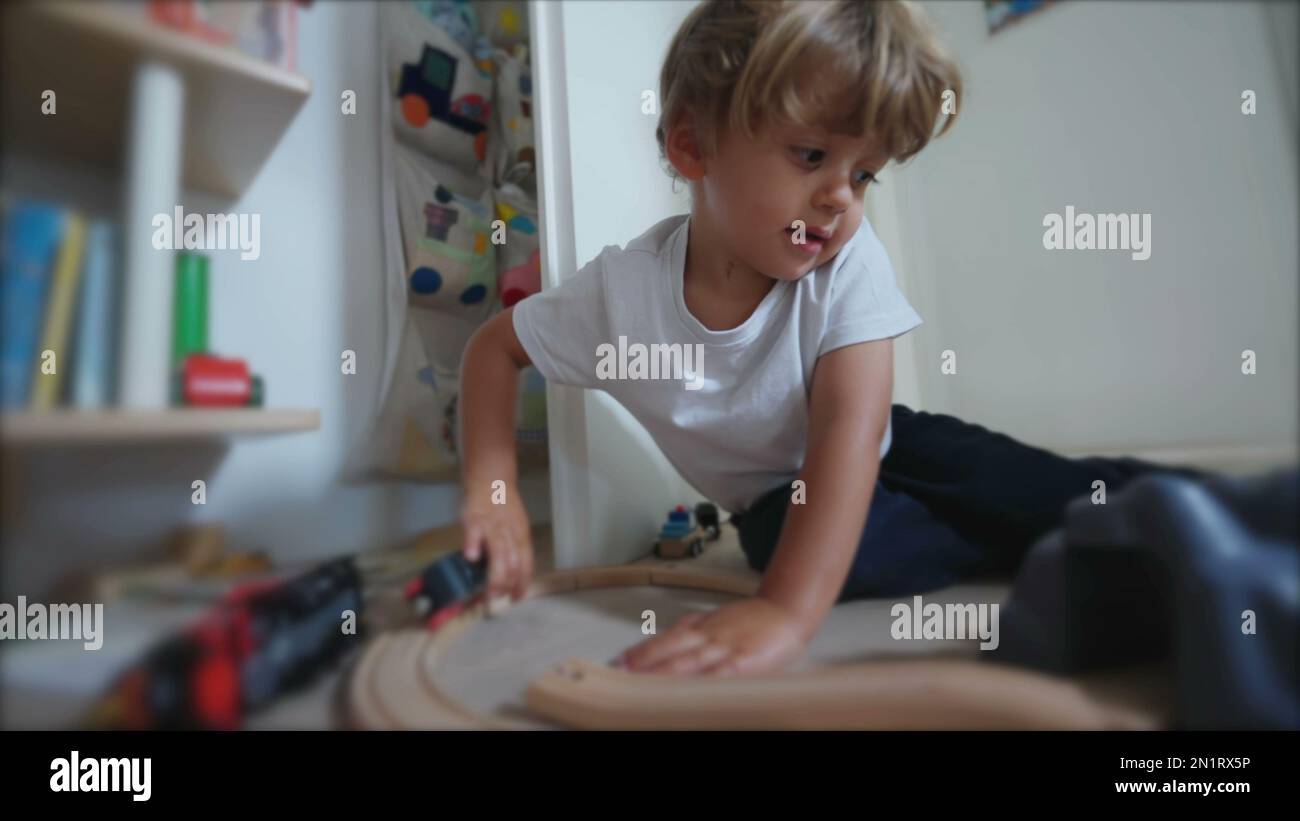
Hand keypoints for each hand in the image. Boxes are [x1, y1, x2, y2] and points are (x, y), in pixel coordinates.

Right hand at [460, 485, 533, 601]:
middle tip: (497, 597)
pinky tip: (470, 558)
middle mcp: (509, 533)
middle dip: (507, 584)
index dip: (522, 583)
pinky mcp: (474, 519)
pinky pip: (474, 533)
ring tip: (489, 592)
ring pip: (498, 553)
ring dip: (494, 575)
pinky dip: (473, 545)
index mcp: (521, 537)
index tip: (516, 598)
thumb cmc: (504, 508)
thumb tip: (509, 577)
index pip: (526, 564)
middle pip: (513, 562)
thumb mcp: (516, 528)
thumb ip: (513, 550)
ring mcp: (492, 526)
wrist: (492, 481)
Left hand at [615, 597, 808, 675]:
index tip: (620, 661)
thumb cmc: (751, 621)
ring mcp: (725, 647)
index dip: (642, 650)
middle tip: (621, 671)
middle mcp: (707, 635)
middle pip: (670, 648)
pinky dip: (703, 681)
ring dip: (664, 672)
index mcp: (699, 626)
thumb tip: (657, 644)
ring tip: (643, 682)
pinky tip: (689, 690)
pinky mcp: (744, 661)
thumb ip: (689, 631)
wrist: (786, 610)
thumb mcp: (715, 620)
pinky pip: (720, 673)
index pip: (664, 638)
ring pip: (689, 661)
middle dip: (644, 661)